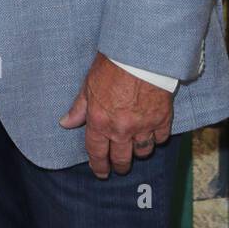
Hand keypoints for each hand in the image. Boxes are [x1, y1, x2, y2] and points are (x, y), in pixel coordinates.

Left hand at [59, 52, 172, 177]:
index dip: (98, 165)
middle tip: (118, 167)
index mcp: (100, 121)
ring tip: (136, 149)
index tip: (100, 172)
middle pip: (121, 159)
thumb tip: (65, 123)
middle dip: (119, 166)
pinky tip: (153, 134)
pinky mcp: (162, 120)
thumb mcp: (89, 84)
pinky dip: (157, 138)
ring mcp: (143, 127)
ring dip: (138, 152)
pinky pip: (160, 138)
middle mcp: (121, 129)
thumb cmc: (112, 65)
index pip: (96, 152)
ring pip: (142, 152)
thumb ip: (79, 108)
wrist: (141, 55)